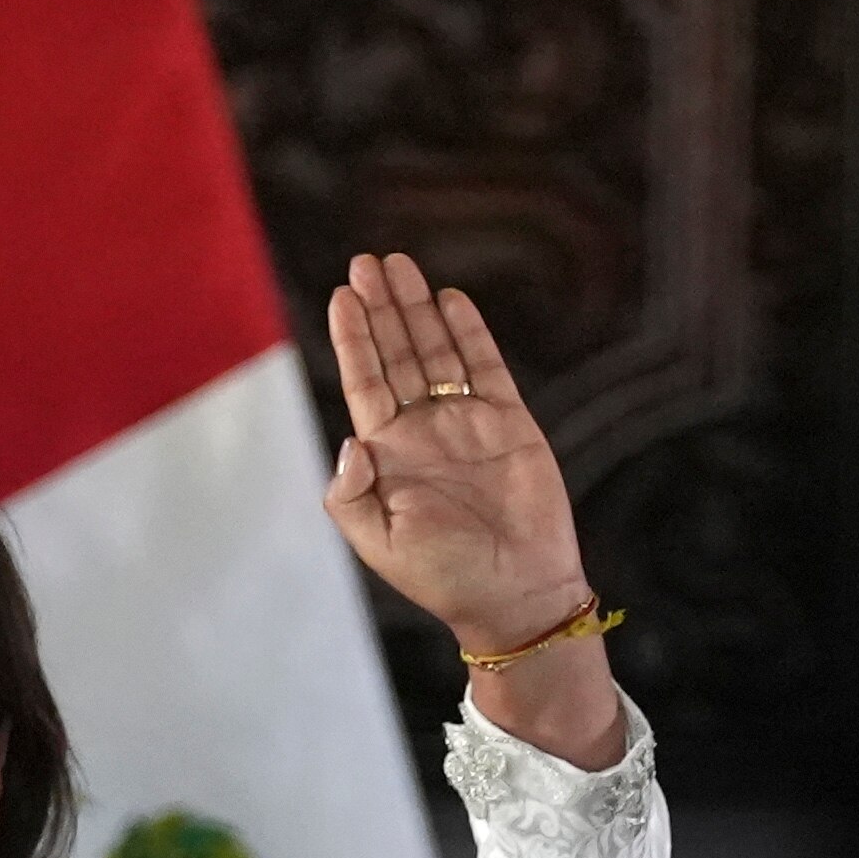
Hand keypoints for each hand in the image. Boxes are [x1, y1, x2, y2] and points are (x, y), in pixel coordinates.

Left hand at [320, 254, 625, 769]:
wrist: (515, 594)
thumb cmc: (443, 577)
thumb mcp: (378, 542)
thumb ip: (350, 493)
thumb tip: (352, 438)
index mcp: (388, 455)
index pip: (365, 381)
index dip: (354, 338)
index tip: (343, 295)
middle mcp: (424, 431)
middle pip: (397, 354)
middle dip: (382, 308)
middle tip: (368, 263)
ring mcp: (467, 424)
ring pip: (437, 352)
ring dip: (418, 310)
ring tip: (400, 265)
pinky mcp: (509, 425)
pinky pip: (485, 368)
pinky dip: (469, 333)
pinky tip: (450, 300)